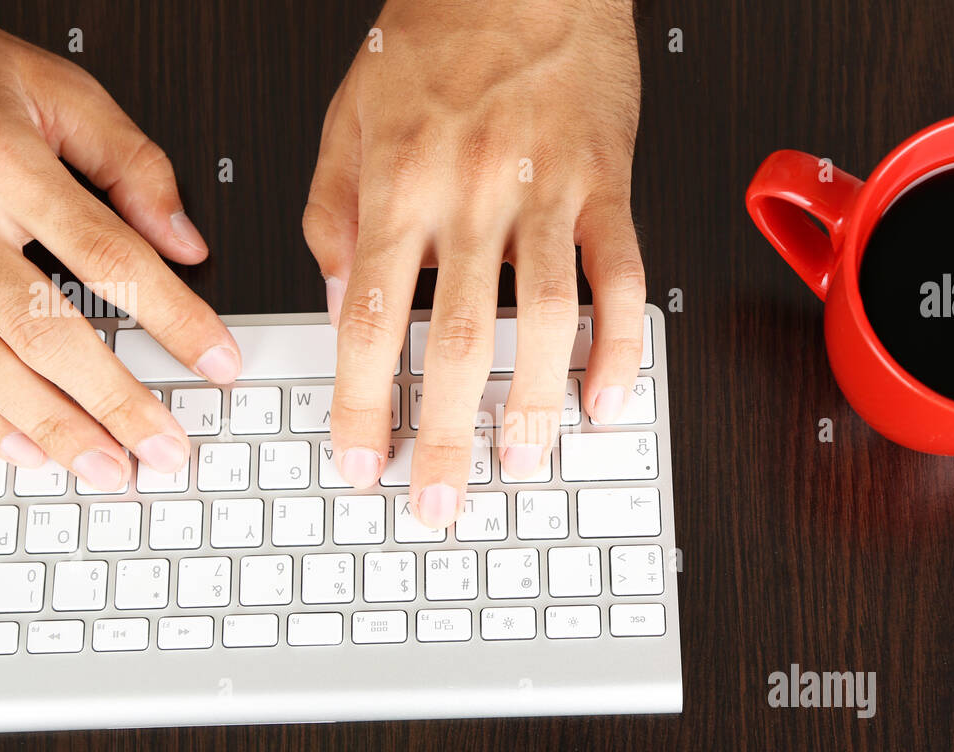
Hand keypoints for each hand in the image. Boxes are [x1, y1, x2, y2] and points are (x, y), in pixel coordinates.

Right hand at [0, 0, 240, 488]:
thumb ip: (129, 162)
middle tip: (164, 452)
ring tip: (106, 470)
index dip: (174, 320)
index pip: (110, 260)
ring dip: (48, 429)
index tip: (219, 364)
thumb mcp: (52, 84)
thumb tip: (186, 244)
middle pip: (43, 331)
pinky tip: (21, 450)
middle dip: (113, 403)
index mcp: (3, 160)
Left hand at [305, 0, 645, 526]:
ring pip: (544, 323)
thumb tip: (334, 304)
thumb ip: (331, 216)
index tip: (360, 461)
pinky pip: (623, 281)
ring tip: (522, 467)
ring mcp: (546, 194)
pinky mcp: (609, 187)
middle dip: (444, 437)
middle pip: (455, 343)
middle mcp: (469, 196)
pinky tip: (607, 399)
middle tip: (440, 504)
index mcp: (396, 186)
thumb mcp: (346, 122)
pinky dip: (621, 347)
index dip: (362, 404)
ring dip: (535, 409)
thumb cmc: (432, 43)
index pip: (366, 320)